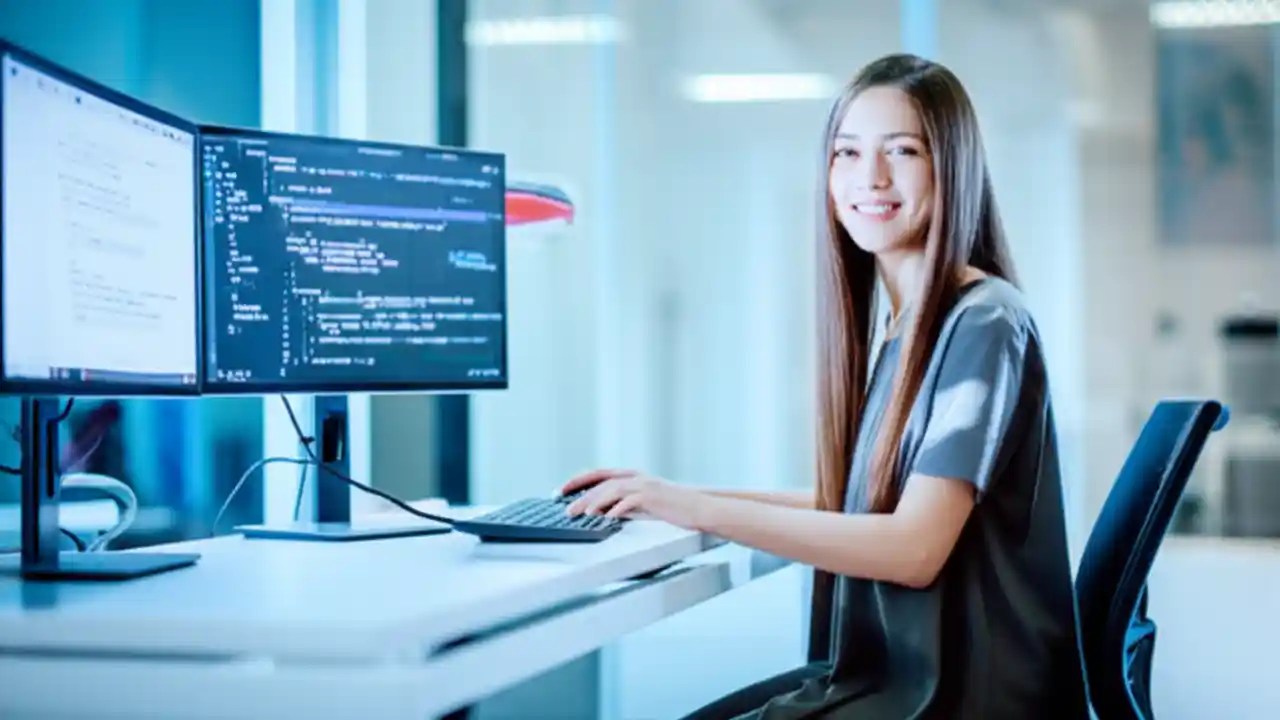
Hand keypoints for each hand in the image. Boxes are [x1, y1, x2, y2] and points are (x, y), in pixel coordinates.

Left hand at [563, 469, 708, 529]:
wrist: (699, 508)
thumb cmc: (673, 508)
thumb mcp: (644, 502)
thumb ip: (625, 503)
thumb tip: (602, 511)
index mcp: (632, 476)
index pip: (598, 474)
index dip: (578, 480)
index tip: (561, 490)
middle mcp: (636, 477)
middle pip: (601, 482)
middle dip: (580, 494)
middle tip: (565, 507)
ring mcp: (644, 485)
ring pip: (611, 490)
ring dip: (593, 502)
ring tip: (581, 514)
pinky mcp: (652, 496)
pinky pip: (629, 501)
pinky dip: (616, 509)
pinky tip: (606, 518)